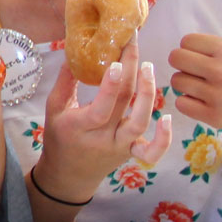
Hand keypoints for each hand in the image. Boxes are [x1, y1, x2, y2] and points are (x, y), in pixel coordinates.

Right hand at [36, 43, 171, 201]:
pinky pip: (151, 151)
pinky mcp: (131, 153)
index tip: (116, 64)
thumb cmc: (59, 137)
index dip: (110, 87)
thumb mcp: (53, 109)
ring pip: (140, 124)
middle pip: (122, 104)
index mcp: (78, 127)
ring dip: (148, 95)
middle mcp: (102, 138)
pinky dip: (163, 138)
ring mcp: (119, 146)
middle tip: (132, 46)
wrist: (69, 175)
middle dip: (130, 72)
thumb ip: (65, 82)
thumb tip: (75, 52)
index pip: (100, 109)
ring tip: (148, 68)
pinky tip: (169, 118)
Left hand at [170, 0, 221, 136]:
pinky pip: (179, 102)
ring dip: (185, 84)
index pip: (185, 41)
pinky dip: (188, 103)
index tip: (206, 55)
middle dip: (185, 64)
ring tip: (204, 86)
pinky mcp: (211, 115)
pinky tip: (204, 102)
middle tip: (201, 70)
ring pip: (175, 81)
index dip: (192, 48)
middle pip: (175, 59)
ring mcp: (217, 95)